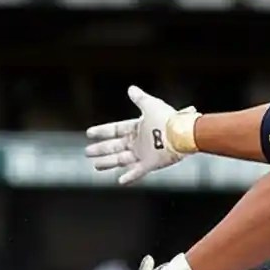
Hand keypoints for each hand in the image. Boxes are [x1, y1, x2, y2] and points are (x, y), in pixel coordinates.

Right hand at [85, 86, 199, 184]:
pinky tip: (119, 181)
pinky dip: (129, 177)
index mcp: (138, 128)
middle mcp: (139, 142)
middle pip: (115, 146)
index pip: (116, 129)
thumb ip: (140, 99)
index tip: (89, 133)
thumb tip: (131, 88)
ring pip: (122, 160)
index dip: (102, 131)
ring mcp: (144, 154)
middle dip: (101, 149)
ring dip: (108, 162)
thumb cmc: (168, 118)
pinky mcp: (151, 164)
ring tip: (96, 166)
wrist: (182, 133)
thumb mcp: (151, 105)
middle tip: (87, 152)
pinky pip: (138, 172)